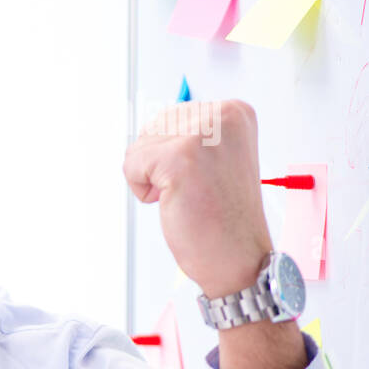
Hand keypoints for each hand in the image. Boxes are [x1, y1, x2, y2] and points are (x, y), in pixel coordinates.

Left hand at [123, 99, 272, 297]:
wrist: (237, 255)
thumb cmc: (221, 214)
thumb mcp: (214, 155)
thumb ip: (189, 131)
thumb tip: (152, 122)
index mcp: (234, 112)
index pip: (170, 117)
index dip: (172, 153)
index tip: (204, 176)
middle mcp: (223, 116)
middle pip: (152, 128)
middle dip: (159, 164)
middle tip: (194, 189)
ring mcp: (203, 135)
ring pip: (139, 147)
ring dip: (153, 178)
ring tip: (187, 195)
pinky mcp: (180, 158)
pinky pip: (132, 165)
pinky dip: (143, 190)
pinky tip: (174, 201)